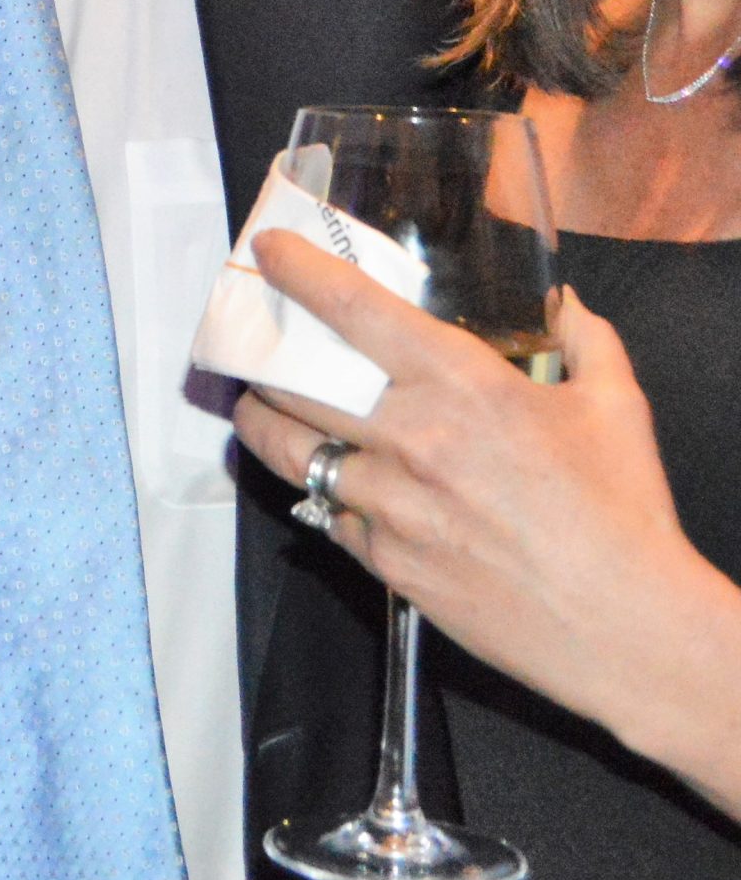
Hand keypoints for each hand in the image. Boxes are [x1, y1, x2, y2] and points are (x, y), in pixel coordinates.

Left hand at [233, 229, 740, 811]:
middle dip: (260, 360)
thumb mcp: (614, 406)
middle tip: (252, 348)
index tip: (268, 251)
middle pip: (292, 383)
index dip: (299, 270)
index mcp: (459, 384)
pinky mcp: (384, 561)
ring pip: (288, 450)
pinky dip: (321, 496)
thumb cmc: (622, 513)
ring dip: (262, 424)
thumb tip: (564, 303)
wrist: (626, 628)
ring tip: (256, 410)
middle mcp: (409, 437)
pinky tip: (326, 487)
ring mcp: (388, 503)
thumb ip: (583, 341)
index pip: (353, 308)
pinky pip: (327, 516)